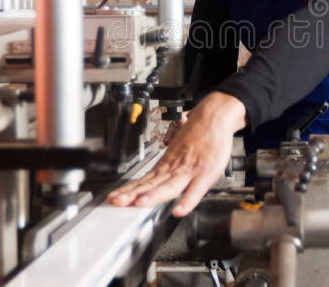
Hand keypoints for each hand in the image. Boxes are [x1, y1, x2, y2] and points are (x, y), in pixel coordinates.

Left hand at [107, 91, 246, 216]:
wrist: (214, 117)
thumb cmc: (199, 132)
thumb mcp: (179, 144)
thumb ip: (170, 155)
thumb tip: (162, 153)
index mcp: (167, 164)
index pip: (144, 180)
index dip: (129, 190)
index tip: (114, 197)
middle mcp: (175, 168)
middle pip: (152, 184)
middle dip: (134, 194)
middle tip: (118, 201)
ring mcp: (189, 170)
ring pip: (169, 187)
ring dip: (153, 195)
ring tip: (139, 203)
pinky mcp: (205, 173)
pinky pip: (195, 191)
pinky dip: (187, 201)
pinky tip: (179, 210)